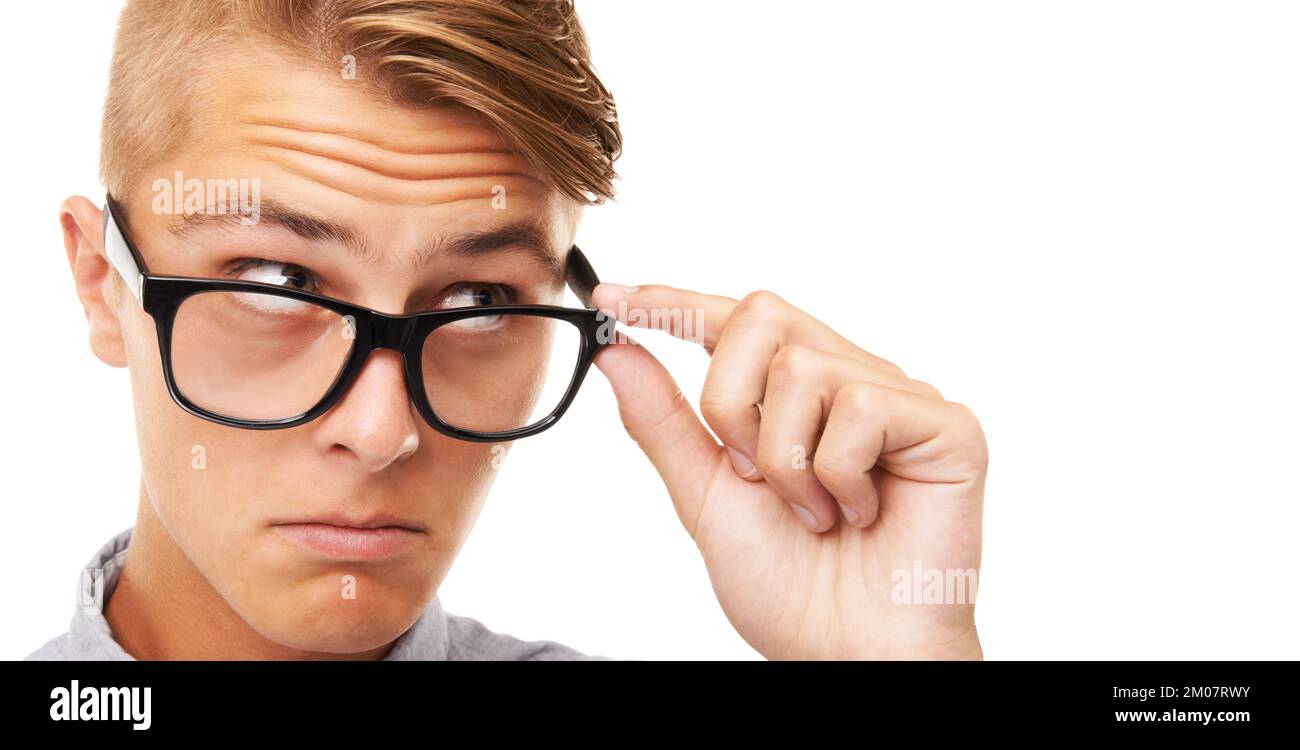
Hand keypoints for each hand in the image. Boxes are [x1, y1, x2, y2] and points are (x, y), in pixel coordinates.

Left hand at [591, 284, 986, 659]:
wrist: (847, 653)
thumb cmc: (789, 584)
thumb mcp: (706, 495)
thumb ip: (665, 421)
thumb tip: (616, 351)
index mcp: (797, 397)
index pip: (733, 322)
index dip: (675, 304)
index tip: (611, 298)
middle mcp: (851, 381)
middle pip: (762, 315)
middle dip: (729, 402)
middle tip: (748, 474)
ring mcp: (900, 400)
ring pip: (803, 366)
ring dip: (784, 459)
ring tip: (813, 512)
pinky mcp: (948, 427)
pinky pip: (862, 408)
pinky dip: (839, 475)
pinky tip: (858, 514)